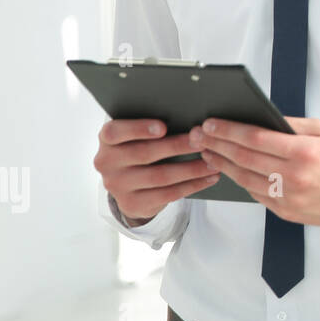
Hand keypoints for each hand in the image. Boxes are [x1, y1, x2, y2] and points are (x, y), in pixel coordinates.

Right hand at [94, 118, 220, 226]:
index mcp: (107, 140)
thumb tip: (188, 116)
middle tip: (202, 141)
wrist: (128, 185)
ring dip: (191, 169)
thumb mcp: (136, 136)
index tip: (164, 127)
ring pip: (160, 176)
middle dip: (177, 146)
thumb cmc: (139, 148)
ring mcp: (117, 186)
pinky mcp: (132, 204)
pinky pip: (168, 194)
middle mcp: (106, 163)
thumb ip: (152, 126)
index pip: (114, 132)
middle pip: (144, 153)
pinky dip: (192, 185)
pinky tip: (208, 178)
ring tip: (213, 161)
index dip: (138, 129)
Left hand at [192, 117, 319, 230]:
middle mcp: (293, 177)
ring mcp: (288, 198)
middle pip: (243, 159)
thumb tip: (262, 119)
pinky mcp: (286, 213)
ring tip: (208, 152)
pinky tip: (232, 170)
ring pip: (244, 179)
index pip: (255, 138)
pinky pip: (256, 194)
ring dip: (222, 165)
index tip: (211, 123)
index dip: (229, 130)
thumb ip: (292, 125)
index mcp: (304, 152)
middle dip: (217, 145)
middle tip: (199, 136)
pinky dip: (241, 181)